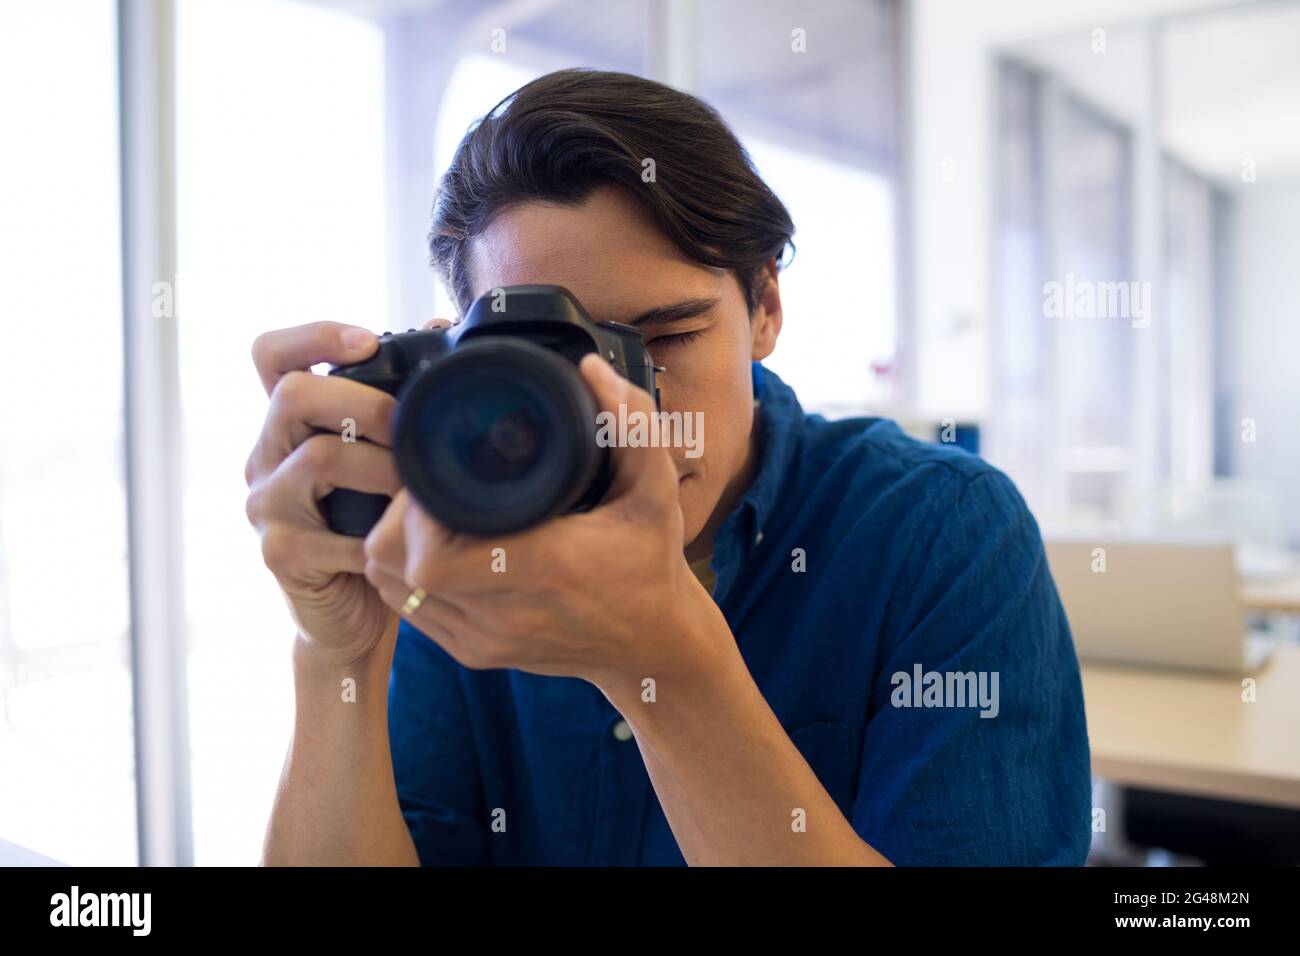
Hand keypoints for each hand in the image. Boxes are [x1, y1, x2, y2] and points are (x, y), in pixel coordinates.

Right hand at [244, 318, 452, 666]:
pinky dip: (379, 536)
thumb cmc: (376, 528)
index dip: (314, 336)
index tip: (370, 341)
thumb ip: (398, 409)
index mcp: (288, 425)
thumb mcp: (385, 462)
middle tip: (411, 428)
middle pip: (291, 394)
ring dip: (383, 467)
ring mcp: (266, 505)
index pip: (270, 355)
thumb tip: (442, 328)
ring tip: (420, 487)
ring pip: (317, 457)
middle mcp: (265, 456)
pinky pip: (333, 533)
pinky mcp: (279, 553)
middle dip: (365, 403)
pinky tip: (405, 542)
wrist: (353, 616)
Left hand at [362, 353, 723, 692]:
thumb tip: (590, 371)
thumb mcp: (654, 488)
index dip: (416, 508)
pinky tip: (439, 546)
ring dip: (399, 543)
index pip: (430, 553)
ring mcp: (483, 640)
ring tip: (435, 510)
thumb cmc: (650, 561)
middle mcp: (503, 613)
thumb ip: (631, 425)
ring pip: (391, 586)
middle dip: (399, 516)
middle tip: (432, 484)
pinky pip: (409, 609)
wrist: (652, 644)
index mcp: (541, 568)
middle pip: (395, 564)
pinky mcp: (474, 653)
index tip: (441, 473)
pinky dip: (408, 574)